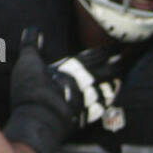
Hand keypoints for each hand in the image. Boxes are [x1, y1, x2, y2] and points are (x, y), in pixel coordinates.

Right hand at [4, 29, 124, 152]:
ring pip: (106, 90)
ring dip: (113, 84)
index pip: (93, 57)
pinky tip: (108, 101)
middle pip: (105, 73)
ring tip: (120, 79)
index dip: (105, 52)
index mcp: (73, 69)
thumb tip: (33, 29)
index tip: (115, 47)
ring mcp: (87, 103)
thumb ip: (31, 45)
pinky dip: (107, 102)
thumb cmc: (33, 91)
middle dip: (115, 66)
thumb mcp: (28, 63)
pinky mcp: (85, 119)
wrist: (39, 122)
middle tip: (124, 61)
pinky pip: (101, 108)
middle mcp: (84, 85)